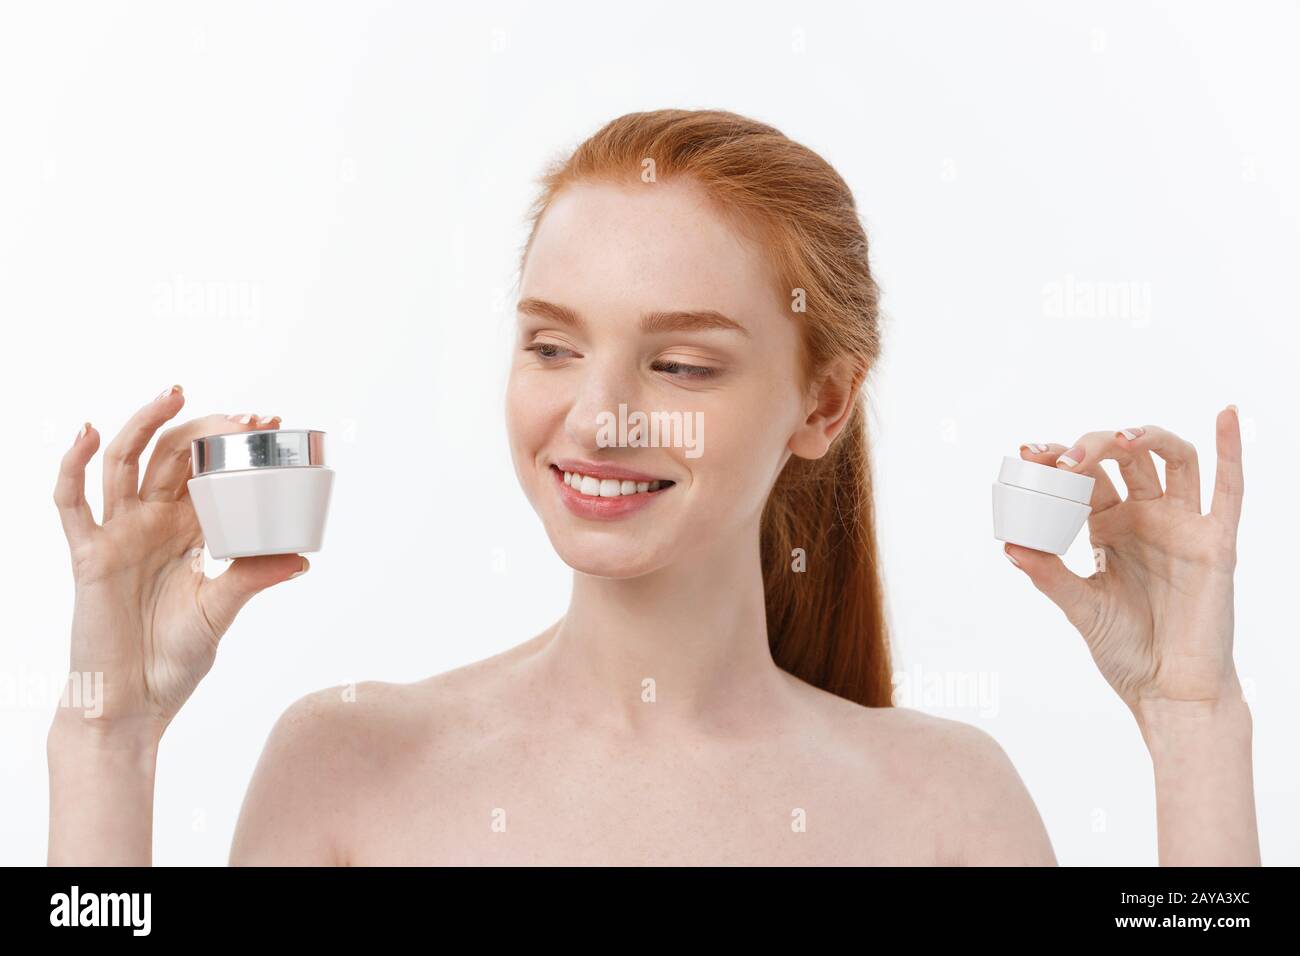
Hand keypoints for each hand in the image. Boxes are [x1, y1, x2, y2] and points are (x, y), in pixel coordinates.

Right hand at [52, 386, 306, 741]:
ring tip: (173, 393)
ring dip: (144, 424)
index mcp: (186, 533)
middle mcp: (151, 525)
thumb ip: (252, 578)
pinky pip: (72, 503)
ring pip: (123, 462)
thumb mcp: (221, 611)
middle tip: (246, 416)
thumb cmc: (173, 661)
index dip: (233, 445)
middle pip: (173, 457)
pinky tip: (86, 431)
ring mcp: (117, 535)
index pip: (209, 474)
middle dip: (206, 428)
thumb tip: (303, 558)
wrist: (133, 704)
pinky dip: (72, 464)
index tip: (270, 423)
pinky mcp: (88, 554)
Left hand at [1003, 407, 1244, 724]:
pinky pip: (1230, 489)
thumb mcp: (1080, 607)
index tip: (1028, 454)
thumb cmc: (1126, 651)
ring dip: (1145, 438)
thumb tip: (1009, 545)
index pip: (1085, 479)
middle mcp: (1146, 518)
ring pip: (1172, 460)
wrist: (1169, 692)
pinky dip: (1230, 448)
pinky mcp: (1216, 543)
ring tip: (1115, 441)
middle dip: (1090, 448)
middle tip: (1061, 459)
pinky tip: (1225, 415)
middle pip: (1122, 460)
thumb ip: (1048, 574)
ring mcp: (1182, 526)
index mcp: (1110, 528)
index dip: (1058, 461)